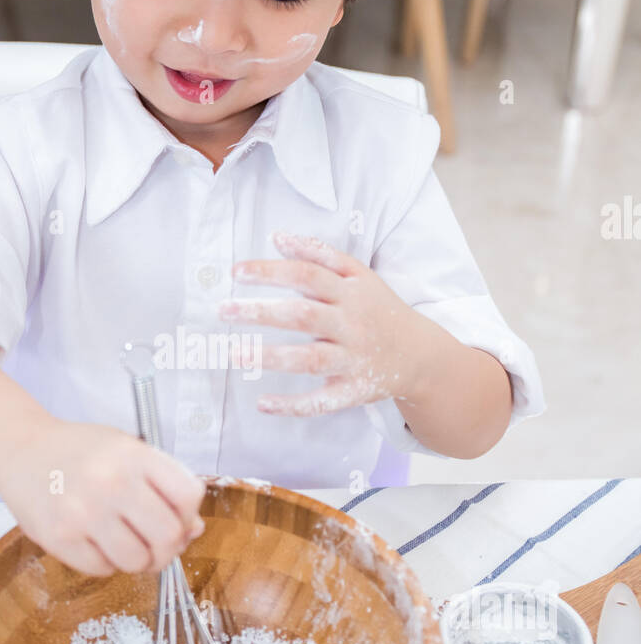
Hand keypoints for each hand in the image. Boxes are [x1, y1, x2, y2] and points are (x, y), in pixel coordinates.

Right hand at [0, 417, 205, 575]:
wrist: (21, 449)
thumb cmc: (80, 452)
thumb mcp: (127, 451)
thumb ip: (163, 486)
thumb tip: (193, 530)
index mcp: (135, 455)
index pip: (188, 494)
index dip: (188, 513)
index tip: (176, 517)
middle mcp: (112, 482)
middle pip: (169, 535)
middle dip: (168, 547)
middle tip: (155, 545)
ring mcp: (83, 512)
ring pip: (137, 561)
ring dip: (137, 559)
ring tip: (124, 543)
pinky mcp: (59, 538)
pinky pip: (102, 569)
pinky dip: (105, 562)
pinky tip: (95, 542)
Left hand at [218, 231, 427, 416]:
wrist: (421, 354)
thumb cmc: (379, 309)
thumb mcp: (359, 275)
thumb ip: (318, 254)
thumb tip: (277, 238)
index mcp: (350, 293)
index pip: (306, 276)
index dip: (270, 272)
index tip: (236, 273)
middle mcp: (351, 325)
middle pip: (302, 316)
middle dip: (260, 313)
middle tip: (222, 310)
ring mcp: (353, 360)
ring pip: (308, 360)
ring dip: (269, 357)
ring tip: (232, 353)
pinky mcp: (354, 391)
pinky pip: (321, 402)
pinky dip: (292, 406)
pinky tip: (262, 403)